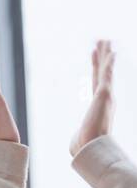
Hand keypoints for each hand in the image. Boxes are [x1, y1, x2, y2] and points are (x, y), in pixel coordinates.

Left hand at [70, 39, 115, 156]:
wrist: (91, 147)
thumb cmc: (84, 146)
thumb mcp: (79, 136)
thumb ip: (80, 133)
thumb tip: (76, 143)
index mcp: (98, 105)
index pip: (96, 81)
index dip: (95, 67)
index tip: (94, 55)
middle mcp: (105, 98)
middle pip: (101, 72)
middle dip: (101, 56)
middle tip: (102, 41)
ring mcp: (106, 95)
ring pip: (105, 70)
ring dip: (105, 54)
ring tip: (104, 40)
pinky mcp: (104, 94)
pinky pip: (107, 74)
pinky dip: (109, 63)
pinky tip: (111, 51)